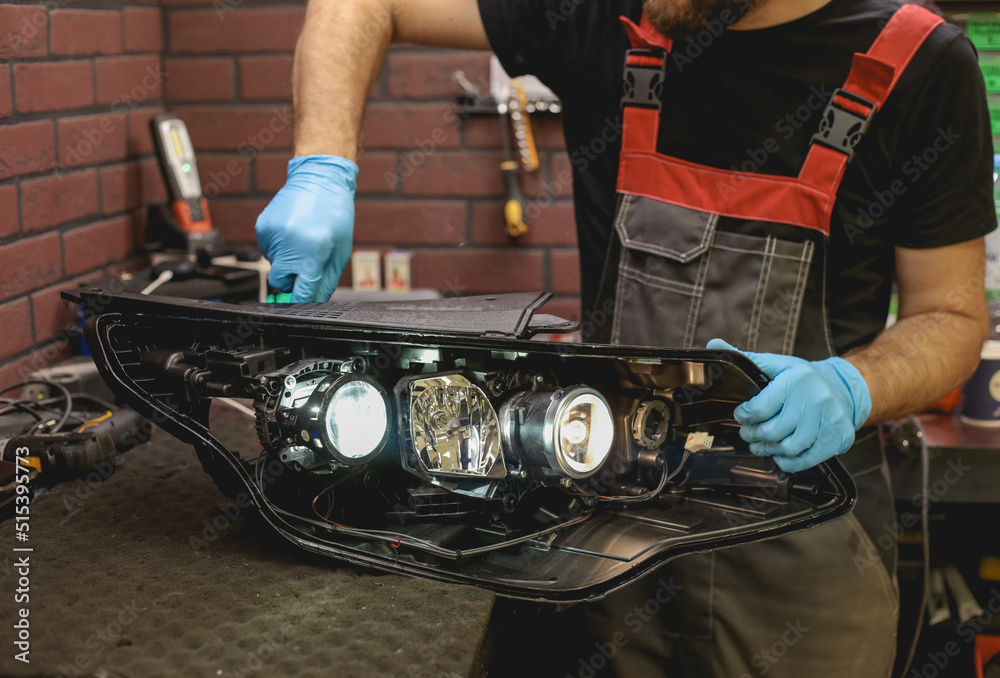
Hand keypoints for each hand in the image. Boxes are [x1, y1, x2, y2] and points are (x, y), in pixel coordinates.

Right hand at [255, 155, 357, 302]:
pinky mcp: (262, 228)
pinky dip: (280, 248)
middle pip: (280, 282)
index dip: (300, 302)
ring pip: (273, 265)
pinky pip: (268, 250)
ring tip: (302, 240)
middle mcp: (289, 244)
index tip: (300, 308)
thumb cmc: (335, 214)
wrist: (319, 179)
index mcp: (312, 251)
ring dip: (287, 261)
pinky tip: (293, 233)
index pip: (301, 291)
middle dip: (291, 281)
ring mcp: (272, 235)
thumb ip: (325, 280)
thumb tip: (313, 300)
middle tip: (305, 268)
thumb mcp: (339, 251)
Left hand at [706, 339, 871, 472]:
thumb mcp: (777, 364)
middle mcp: (816, 400)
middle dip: (752, 434)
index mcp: (797, 380)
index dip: (744, 416)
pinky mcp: (838, 439)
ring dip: (768, 449)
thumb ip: (746, 358)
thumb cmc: (802, 378)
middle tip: (748, 432)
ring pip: (788, 448)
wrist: (843, 388)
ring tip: (760, 444)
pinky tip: (779, 453)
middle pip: (772, 431)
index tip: (741, 415)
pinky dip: (787, 461)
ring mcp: (830, 421)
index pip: (759, 408)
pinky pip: (805, 460)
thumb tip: (713, 343)